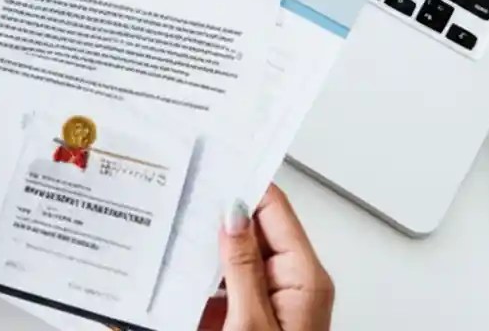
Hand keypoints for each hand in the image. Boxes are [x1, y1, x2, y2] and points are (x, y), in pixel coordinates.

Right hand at [198, 185, 334, 330]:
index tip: (215, 173)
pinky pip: (236, 284)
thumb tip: (234, 218)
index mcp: (306, 278)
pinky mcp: (260, 317)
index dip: (246, 188)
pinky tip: (188, 276)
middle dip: (224, 217)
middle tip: (189, 204)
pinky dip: (211, 278)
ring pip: (242, 256)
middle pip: (259, 231)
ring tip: (182, 240)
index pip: (277, 211)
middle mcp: (298, 285)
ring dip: (213, 250)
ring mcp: (278, 301)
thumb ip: (242, 268)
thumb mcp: (249, 322)